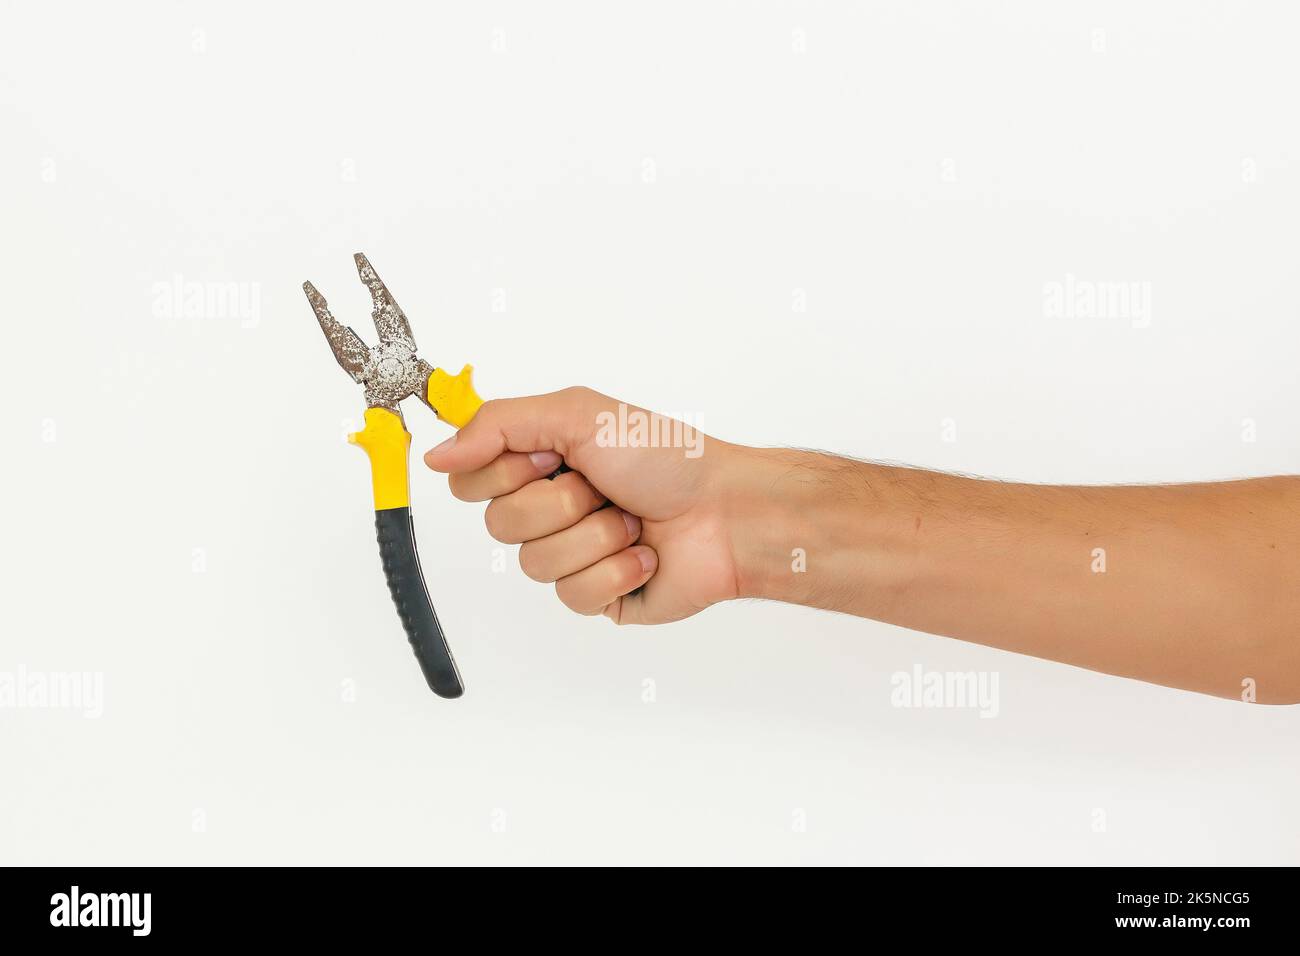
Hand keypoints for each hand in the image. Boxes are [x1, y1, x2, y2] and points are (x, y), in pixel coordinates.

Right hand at [424, 387, 740, 623]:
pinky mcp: (596, 596)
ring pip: (535, 564)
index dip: (506, 473)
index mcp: (539, 462)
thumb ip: (498, 424)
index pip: (470, 479)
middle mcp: (549, 508)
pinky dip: (616, 570)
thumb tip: (437, 455)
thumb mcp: (578, 414)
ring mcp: (571, 555)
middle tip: (602, 487)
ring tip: (631, 520)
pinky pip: (572, 596)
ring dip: (594, 537)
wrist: (727, 512)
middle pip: (498, 524)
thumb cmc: (665, 457)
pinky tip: (644, 555)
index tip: (551, 458)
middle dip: (560, 503)